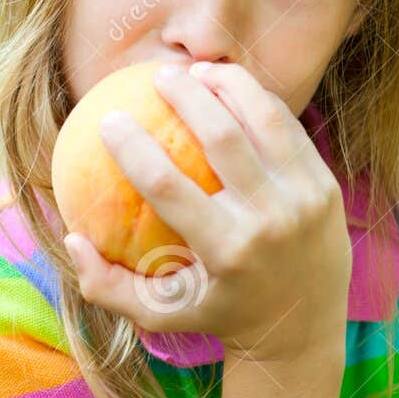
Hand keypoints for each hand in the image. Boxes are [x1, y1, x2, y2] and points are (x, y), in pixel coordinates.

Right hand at [63, 61, 352, 363]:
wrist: (304, 328)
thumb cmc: (219, 314)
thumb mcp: (161, 313)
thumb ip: (107, 285)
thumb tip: (71, 238)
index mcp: (227, 250)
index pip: (169, 188)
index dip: (133, 148)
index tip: (108, 120)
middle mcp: (271, 221)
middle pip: (223, 137)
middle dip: (186, 95)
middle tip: (159, 74)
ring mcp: (306, 200)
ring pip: (265, 120)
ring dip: (230, 85)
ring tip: (199, 69)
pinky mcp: (327, 187)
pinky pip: (290, 131)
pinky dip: (260, 103)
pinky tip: (234, 89)